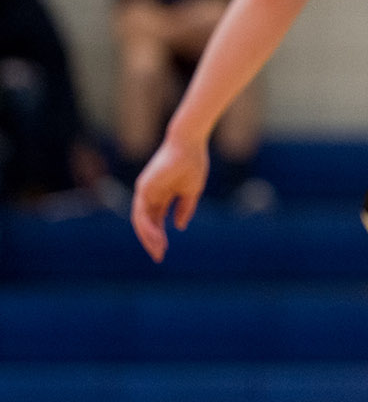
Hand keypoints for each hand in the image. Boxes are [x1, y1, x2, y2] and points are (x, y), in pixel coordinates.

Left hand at [131, 138, 208, 261]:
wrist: (189, 144)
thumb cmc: (193, 163)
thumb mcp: (191, 192)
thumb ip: (184, 209)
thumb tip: (179, 227)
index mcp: (161, 194)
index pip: (156, 220)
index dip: (160, 235)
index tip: (164, 251)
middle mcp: (149, 194)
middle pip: (146, 223)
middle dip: (151, 240)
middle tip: (159, 256)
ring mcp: (145, 190)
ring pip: (141, 220)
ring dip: (149, 237)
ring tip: (159, 250)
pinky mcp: (144, 187)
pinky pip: (141, 212)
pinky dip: (148, 226)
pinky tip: (157, 237)